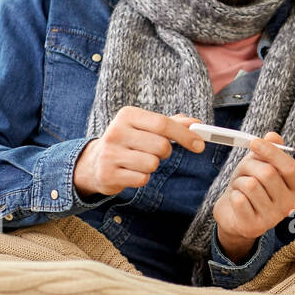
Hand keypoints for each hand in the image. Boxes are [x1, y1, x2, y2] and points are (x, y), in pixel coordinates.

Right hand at [73, 107, 205, 197]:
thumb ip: (172, 123)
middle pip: (161, 146)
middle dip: (166, 152)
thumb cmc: (128, 141)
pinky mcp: (108, 174)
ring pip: (152, 163)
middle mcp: (116, 132)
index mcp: (127, 115)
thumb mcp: (146, 127)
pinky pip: (142, 179)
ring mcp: (110, 154)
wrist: (94, 162)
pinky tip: (131, 171)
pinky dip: (142, 178)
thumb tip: (196, 123)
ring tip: (139, 161)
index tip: (200, 145)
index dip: (185, 135)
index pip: (163, 124)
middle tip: (156, 152)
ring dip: (152, 165)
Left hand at [213, 131, 294, 260]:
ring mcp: (272, 218)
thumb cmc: (251, 186)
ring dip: (239, 182)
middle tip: (244, 173)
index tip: (254, 142)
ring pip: (251, 186)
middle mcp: (288, 204)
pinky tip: (237, 201)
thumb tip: (273, 136)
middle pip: (268, 174)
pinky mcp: (254, 226)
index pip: (290, 167)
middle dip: (249, 167)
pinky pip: (239, 200)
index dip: (272, 152)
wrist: (234, 213)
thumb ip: (269, 150)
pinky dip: (233, 195)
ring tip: (241, 188)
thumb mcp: (260, 165)